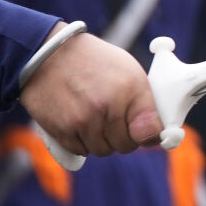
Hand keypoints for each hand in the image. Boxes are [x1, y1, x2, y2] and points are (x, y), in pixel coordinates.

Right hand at [20, 30, 160, 155]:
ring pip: (103, 150)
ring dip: (103, 141)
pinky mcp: (62, 130)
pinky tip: (80, 122)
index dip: (152, 136)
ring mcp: (83, 120)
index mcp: (131, 88)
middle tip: (118, 123)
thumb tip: (156, 132)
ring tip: (98, 120)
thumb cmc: (95, 61)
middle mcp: (108, 107)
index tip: (148, 133)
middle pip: (126, 145)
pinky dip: (83, 142)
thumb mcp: (129, 70)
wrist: (48, 55)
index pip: (151, 131)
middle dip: (125, 138)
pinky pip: (81, 150)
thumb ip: (144, 101)